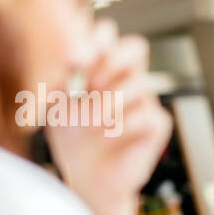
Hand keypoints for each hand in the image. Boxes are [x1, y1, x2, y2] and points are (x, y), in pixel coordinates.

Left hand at [45, 18, 172, 208]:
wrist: (88, 178)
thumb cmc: (72, 139)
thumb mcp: (57, 106)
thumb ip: (62, 80)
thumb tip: (70, 58)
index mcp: (104, 68)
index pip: (110, 35)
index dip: (96, 39)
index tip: (73, 60)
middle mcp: (128, 80)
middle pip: (136, 47)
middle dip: (114, 59)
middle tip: (93, 81)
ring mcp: (145, 101)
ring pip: (140, 84)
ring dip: (109, 102)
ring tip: (89, 120)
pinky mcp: (156, 125)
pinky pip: (146, 115)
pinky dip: (122, 125)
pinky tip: (106, 136)